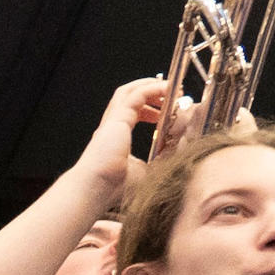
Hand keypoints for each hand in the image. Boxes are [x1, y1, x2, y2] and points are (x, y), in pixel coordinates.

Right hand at [75, 75, 176, 202]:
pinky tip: (168, 88)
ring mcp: (113, 121)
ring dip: (150, 85)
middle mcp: (111, 126)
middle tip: (171, 94)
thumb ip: (159, 162)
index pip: (132, 113)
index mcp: (115, 138)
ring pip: (129, 91)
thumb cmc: (114, 187)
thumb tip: (177, 154)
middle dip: (150, 93)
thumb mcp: (146, 172)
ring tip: (169, 86)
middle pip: (129, 98)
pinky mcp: (117, 118)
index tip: (166, 111)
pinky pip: (137, 95)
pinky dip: (153, 88)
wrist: (97, 188)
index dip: (150, 109)